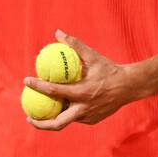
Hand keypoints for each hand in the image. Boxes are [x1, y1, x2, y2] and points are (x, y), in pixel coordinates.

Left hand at [23, 29, 137, 129]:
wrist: (130, 86)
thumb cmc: (110, 70)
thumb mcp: (93, 56)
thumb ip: (75, 45)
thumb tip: (58, 33)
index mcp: (81, 93)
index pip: (53, 92)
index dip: (37, 86)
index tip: (26, 81)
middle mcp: (83, 109)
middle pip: (56, 123)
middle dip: (39, 123)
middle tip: (28, 116)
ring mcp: (88, 117)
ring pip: (67, 119)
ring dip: (55, 115)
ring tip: (44, 110)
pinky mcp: (93, 120)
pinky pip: (77, 117)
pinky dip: (69, 112)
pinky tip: (64, 105)